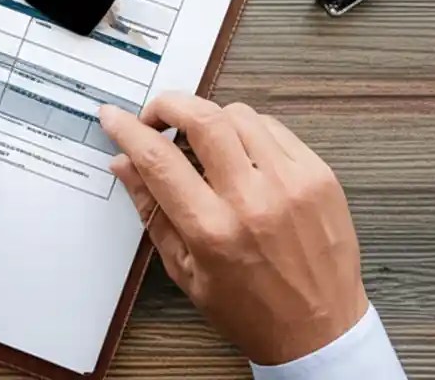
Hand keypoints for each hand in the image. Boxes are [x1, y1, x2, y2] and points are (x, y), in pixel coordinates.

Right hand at [100, 95, 367, 365]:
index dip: (128, 131)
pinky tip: (241, 153)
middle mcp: (254, 200)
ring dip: (210, 117)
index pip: (159, 160)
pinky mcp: (320, 176)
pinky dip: (249, 130)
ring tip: (202, 142)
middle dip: (168, 104)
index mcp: (213, 230)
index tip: (114, 118)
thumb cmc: (250, 309)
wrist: (320, 330)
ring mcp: (292, 183)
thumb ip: (153, 212)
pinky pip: (275, 128)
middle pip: (203, 117)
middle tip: (156, 116)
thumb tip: (124, 164)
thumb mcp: (186, 272)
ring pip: (239, 114)